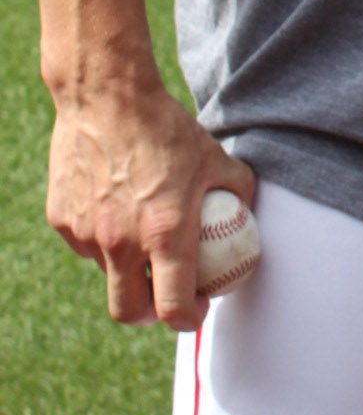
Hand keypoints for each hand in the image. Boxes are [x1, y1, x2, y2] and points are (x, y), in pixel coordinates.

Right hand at [46, 79, 254, 330]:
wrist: (107, 96)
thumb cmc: (166, 127)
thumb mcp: (215, 157)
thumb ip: (237, 191)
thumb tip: (247, 216)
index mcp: (164, 233)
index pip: (172, 307)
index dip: (189, 318)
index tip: (198, 308)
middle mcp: (120, 242)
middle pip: (130, 312)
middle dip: (150, 315)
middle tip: (166, 295)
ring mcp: (86, 234)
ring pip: (108, 273)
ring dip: (128, 268)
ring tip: (142, 232)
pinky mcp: (63, 219)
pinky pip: (86, 244)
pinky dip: (103, 239)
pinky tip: (115, 206)